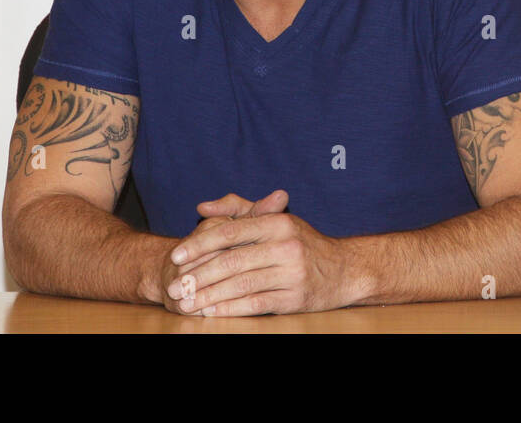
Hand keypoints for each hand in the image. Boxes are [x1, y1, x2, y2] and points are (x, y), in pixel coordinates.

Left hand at [166, 193, 360, 315]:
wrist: (345, 270)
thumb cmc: (302, 243)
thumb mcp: (276, 219)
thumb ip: (238, 209)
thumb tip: (203, 208)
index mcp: (277, 222)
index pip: (231, 232)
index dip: (200, 244)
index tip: (176, 254)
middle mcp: (286, 245)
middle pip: (233, 261)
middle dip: (199, 275)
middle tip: (175, 285)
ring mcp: (292, 273)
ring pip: (241, 285)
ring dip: (209, 296)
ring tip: (187, 302)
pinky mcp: (295, 298)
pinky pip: (256, 304)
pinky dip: (230, 309)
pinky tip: (212, 312)